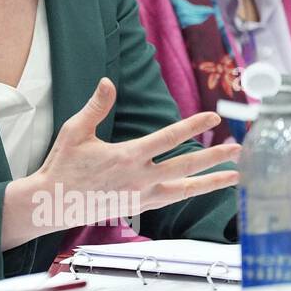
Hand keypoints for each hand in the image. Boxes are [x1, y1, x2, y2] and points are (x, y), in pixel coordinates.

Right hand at [4, 77, 240, 247]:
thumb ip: (96, 107)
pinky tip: (200, 188)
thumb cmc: (62, 165)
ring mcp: (141, 196)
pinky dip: (190, 193)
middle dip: (215, 157)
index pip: (168, 137)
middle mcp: (140, 178)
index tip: (213, 118)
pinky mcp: (138, 207)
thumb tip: (107, 83)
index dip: (193, 125)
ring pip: (186, 189)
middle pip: (187, 166)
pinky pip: (172, 200)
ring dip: (212, 181)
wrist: (52, 203)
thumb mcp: (75, 131)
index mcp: (127, 156)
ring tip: (235, 176)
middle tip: (238, 149)